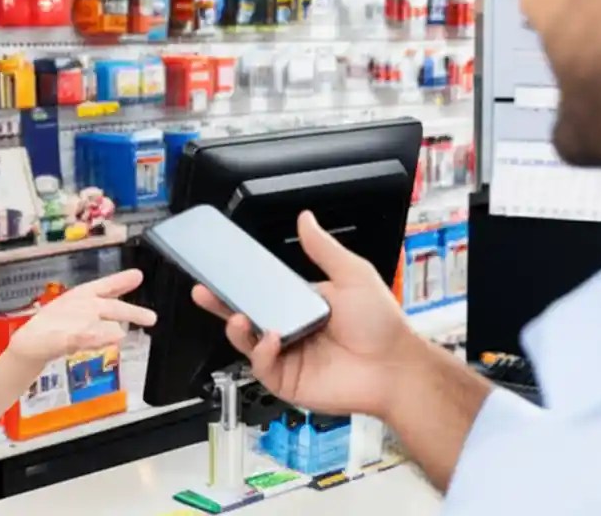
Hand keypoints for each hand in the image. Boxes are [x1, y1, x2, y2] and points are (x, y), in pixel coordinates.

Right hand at [9, 269, 157, 364]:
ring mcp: (78, 321)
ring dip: (109, 335)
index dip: (122, 280)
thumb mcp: (82, 300)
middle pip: (114, 309)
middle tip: (152, 319)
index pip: (107, 285)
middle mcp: (84, 305)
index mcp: (85, 293)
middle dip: (134, 313)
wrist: (31, 343)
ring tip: (98, 338)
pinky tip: (95, 341)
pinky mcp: (72, 338)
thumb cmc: (57, 321)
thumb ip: (110, 289)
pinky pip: (92, 339)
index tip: (137, 276)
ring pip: (109, 329)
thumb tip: (137, 276)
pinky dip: (97, 341)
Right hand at [193, 211, 419, 418]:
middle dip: (221, 305)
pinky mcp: (289, 381)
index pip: (261, 291)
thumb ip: (323, 248)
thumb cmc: (382, 326)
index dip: (238, 282)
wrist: (396, 368)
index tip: (218, 270)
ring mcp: (288, 357)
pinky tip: (272, 339)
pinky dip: (262, 353)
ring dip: (238, 330)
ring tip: (238, 318)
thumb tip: (306, 219)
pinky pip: (263, 367)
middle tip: (203, 291)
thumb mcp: (352, 275)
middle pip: (247, 317)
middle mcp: (291, 329)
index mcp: (301, 304)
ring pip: (249, 344)